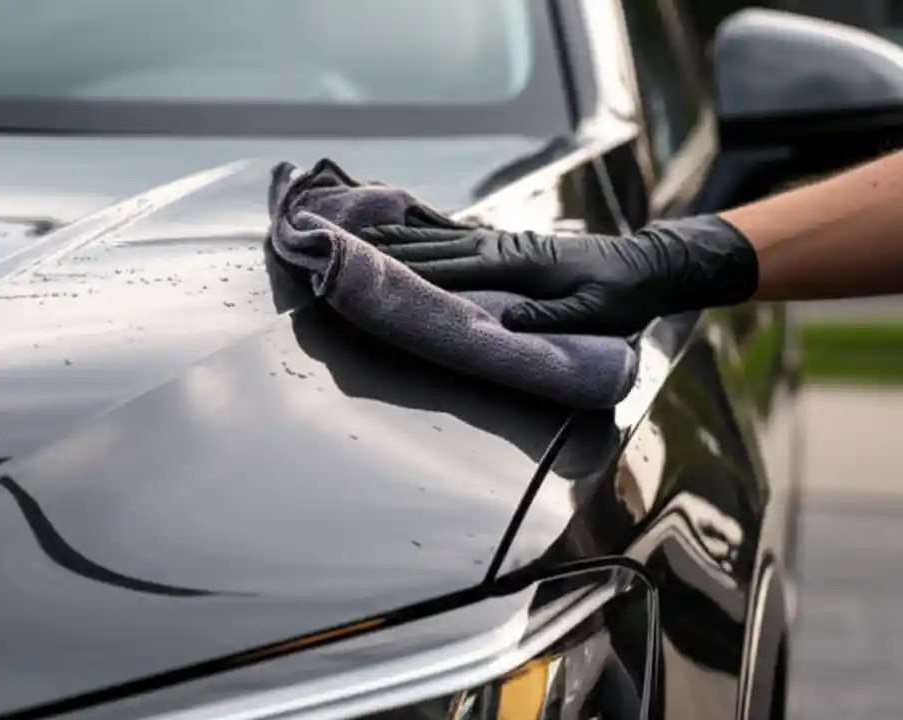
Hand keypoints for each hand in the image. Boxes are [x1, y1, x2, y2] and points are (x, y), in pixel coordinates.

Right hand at [360, 215, 757, 335]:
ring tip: (367, 233)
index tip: (375, 269)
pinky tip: (411, 228)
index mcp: (520, 267)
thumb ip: (551, 318)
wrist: (646, 265)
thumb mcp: (594, 314)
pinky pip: (461, 234)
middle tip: (352, 244)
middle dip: (395, 248)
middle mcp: (505, 247)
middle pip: (439, 247)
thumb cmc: (621, 297)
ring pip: (445, 237)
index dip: (414, 270)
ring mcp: (506, 242)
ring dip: (405, 237)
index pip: (456, 270)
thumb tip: (506, 321)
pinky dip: (431, 229)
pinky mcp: (511, 243)